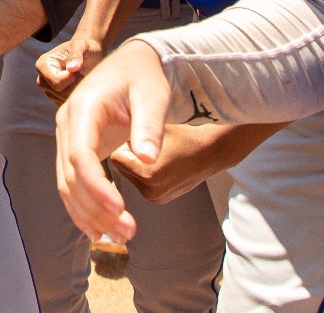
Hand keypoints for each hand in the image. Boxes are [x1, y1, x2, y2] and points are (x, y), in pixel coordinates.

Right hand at [35, 33, 104, 105]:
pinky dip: (76, 98)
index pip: (56, 82)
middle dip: (73, 86)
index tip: (78, 69)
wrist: (89, 56)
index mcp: (43, 64)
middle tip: (81, 75)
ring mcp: (48, 90)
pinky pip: (65, 105)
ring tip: (81, 79)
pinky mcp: (56, 98)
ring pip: (62, 100)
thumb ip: (76, 54)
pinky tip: (80, 87)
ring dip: (76, 91)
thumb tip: (72, 68)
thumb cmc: (84, 48)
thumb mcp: (82, 46)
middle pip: (58, 93)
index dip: (71, 78)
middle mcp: (42, 78)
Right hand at [54, 38, 172, 242]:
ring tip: (121, 238)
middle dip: (96, 209)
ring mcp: (67, 138)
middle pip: (70, 177)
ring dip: (90, 215)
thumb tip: (148, 160)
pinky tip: (99, 232)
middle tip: (129, 233)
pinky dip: (83, 209)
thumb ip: (149, 126)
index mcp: (83, 109)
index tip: (120, 210)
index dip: (96, 187)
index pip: (79, 156)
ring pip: (67, 185)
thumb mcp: (153, 96)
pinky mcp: (75, 149)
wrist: (132, 65)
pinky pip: (71, 184)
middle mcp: (67, 125)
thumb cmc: (143, 78)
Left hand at [106, 122, 280, 203]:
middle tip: (151, 144)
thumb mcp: (156, 125)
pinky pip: (138, 181)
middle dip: (130, 154)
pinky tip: (160, 163)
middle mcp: (151, 191)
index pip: (117, 156)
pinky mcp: (158, 200)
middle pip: (121, 167)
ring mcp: (155, 198)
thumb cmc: (183, 133)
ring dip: (136, 163)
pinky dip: (143, 171)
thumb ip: (135, 132)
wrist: (211, 151)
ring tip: (157, 154)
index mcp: (150, 173)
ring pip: (128, 174)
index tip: (142, 135)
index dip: (127, 142)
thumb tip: (113, 137)